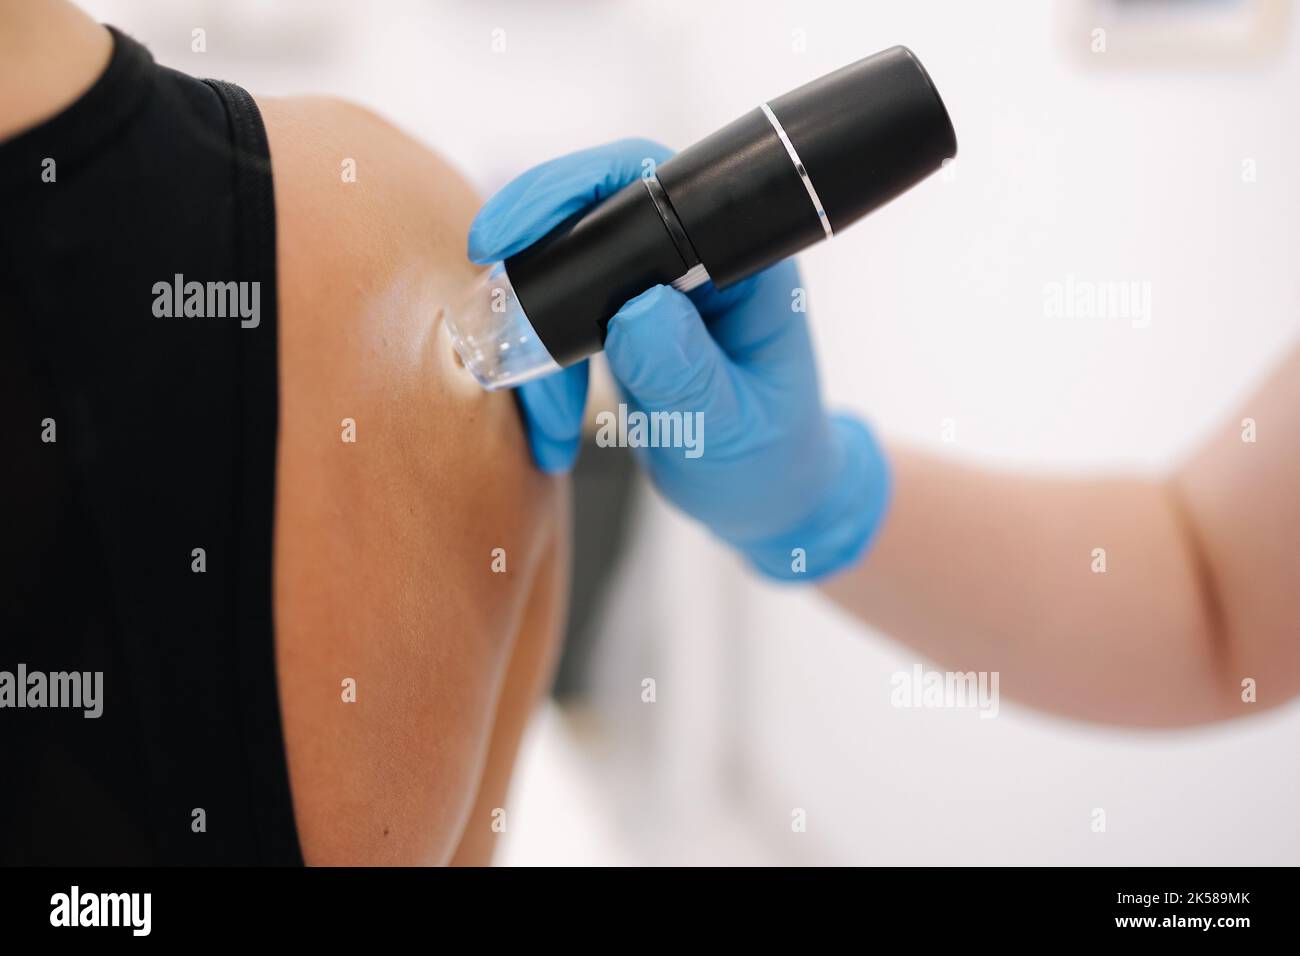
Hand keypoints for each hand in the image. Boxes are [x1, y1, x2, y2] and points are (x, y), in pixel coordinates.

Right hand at [470, 139, 889, 578]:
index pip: (655, 185)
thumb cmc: (769, 463)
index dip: (574, 190)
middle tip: (491, 325)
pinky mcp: (629, 315)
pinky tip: (554, 426)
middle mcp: (701, 255)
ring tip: (551, 423)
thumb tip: (635, 310)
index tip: (508, 239)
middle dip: (531, 270)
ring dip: (534, 341)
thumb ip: (686, 374)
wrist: (767, 499)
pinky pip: (564, 317)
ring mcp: (661, 284)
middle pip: (592, 215)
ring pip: (565, 272)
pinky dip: (545, 371)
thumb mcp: (730, 429)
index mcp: (745, 260)